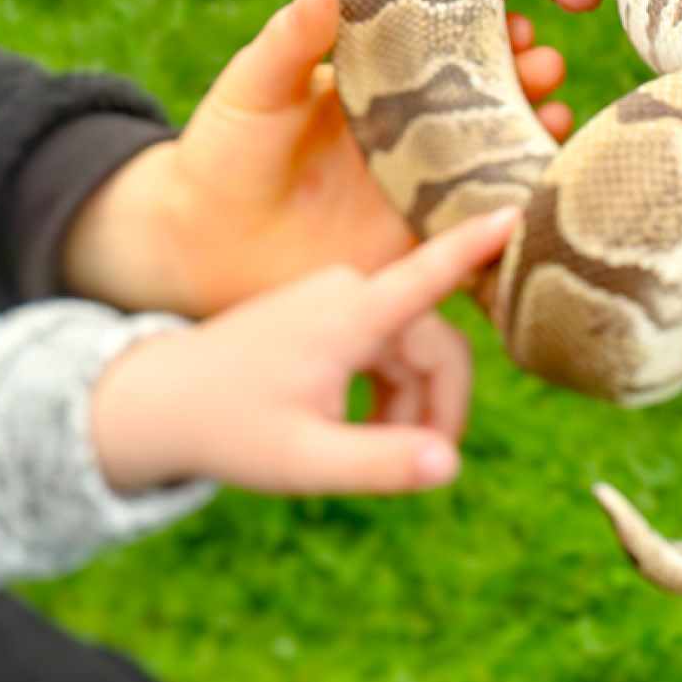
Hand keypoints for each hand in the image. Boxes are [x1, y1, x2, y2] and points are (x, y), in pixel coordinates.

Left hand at [62, 0, 567, 317]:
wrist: (200, 241)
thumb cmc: (224, 148)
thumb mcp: (255, 86)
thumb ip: (289, 43)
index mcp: (378, 82)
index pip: (443, 44)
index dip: (481, 27)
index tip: (513, 15)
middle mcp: (410, 130)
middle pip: (482, 98)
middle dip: (523, 79)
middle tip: (547, 64)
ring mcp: (417, 185)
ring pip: (490, 158)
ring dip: (528, 139)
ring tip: (556, 119)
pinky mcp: (413, 242)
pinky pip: (472, 229)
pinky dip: (507, 215)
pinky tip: (537, 198)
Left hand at [91, 208, 514, 495]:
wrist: (161, 402)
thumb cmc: (228, 430)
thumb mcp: (303, 460)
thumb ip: (379, 463)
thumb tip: (450, 464)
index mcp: (344, 314)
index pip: (426, 274)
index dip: (476, 248)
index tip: (520, 211)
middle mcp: (346, 291)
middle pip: (435, 348)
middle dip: (436, 411)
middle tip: (416, 470)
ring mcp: (338, 296)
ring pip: (413, 353)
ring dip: (410, 408)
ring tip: (371, 456)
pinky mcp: (332, 309)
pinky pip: (389, 350)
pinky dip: (388, 394)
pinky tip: (358, 431)